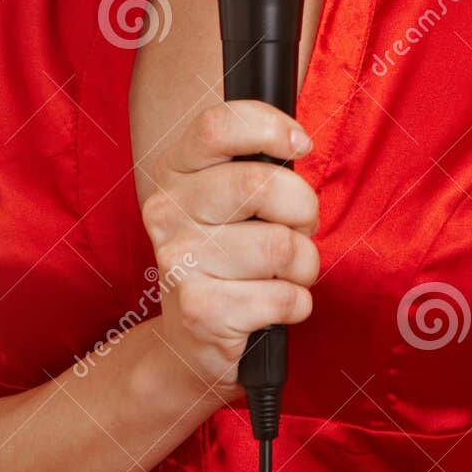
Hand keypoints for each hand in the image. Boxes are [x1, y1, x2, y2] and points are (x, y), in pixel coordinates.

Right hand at [140, 99, 319, 400]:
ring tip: (285, 274)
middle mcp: (168, 211)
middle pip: (263, 184)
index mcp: (175, 173)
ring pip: (282, 245)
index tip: (300, 145)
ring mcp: (180, 261)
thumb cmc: (228, 261)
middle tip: (299, 228)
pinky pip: (284, 296)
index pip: (218, 125)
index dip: (269, 127)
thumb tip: (298, 141)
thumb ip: (256, 164)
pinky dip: (297, 304)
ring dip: (304, 265)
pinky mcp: (200, 310)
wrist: (189, 345)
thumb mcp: (230, 202)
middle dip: (304, 209)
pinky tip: (274, 307)